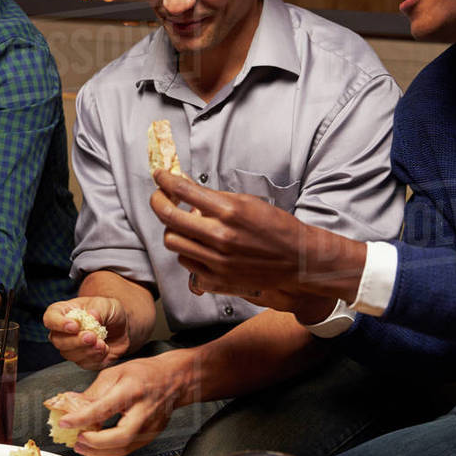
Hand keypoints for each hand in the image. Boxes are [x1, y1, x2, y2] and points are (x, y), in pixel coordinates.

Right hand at [44, 297, 129, 369]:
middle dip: (75, 341)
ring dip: (86, 351)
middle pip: (58, 340)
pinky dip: (95, 358)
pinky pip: (84, 363)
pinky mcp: (82, 360)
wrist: (121, 327)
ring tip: (102, 344)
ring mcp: (71, 347)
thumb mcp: (107, 305)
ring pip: (69, 354)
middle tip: (91, 337)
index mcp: (63, 312)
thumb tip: (93, 316)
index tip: (75, 326)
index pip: (50, 318)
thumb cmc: (109, 311)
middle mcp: (63, 331)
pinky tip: (105, 349)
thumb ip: (99, 310)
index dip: (58, 324)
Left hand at [59, 351, 192, 455]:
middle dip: (95, 443)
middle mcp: (143, 411)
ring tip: (81, 445)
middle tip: (78, 439)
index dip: (81, 418)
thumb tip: (72, 406)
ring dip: (99, 452)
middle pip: (120, 437)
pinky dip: (109, 451)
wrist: (174, 379)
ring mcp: (150, 426)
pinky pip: (128, 449)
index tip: (65, 422)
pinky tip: (96, 446)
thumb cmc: (144, 373)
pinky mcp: (151, 436)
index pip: (103, 409)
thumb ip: (93, 392)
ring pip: (124, 449)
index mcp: (132, 390)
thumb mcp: (114, 373)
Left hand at [149, 171, 365, 310]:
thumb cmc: (275, 228)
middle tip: (159, 197)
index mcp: (229, 211)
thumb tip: (185, 186)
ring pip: (172, 241)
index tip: (159, 176)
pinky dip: (186, 251)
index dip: (165, 180)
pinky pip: (185, 262)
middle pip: (168, 217)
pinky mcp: (216, 279)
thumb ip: (215, 197)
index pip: (183, 190)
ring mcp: (216, 260)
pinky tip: (197, 245)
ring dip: (173, 229)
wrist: (297, 261)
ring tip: (182, 223)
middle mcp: (220, 236)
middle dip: (158, 202)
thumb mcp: (248, 202)